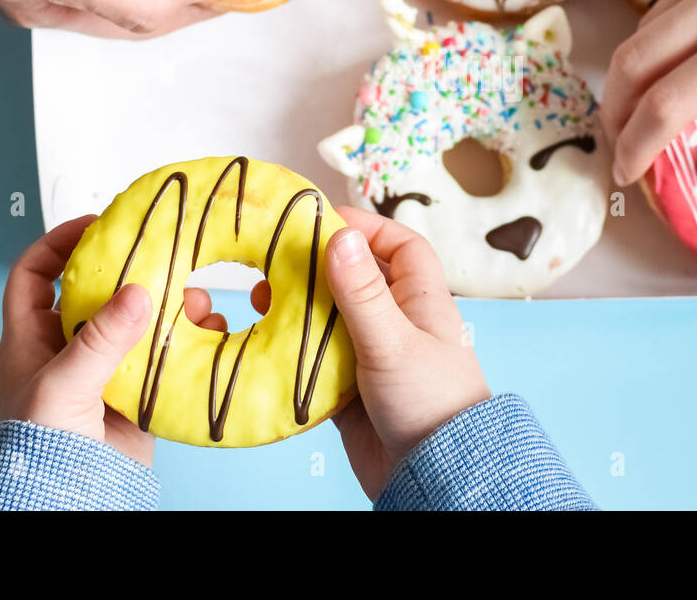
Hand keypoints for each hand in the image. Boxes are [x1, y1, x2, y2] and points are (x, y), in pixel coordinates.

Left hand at [0, 215, 234, 466]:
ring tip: (193, 296)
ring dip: (166, 304)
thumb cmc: (41, 448)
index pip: (32, 275)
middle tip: (159, 250)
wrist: (70, 501)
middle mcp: (67, 349)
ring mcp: (103, 370)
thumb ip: (100, 339)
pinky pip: (164, 355)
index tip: (92, 224)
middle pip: (96, 291)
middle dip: (129, 270)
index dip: (55, 244)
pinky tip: (206, 328)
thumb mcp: (62, 385)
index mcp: (31, 340)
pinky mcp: (136, 392)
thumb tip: (137, 292)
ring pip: (136, 321)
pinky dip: (188, 339)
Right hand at [177, 207, 488, 498]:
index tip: (323, 219)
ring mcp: (372, 356)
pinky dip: (293, 350)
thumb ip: (363, 293)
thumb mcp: (393, 342)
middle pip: (356, 279)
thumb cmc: (431, 403)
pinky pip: (316, 359)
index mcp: (420, 301)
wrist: (434, 477)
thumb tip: (339, 236)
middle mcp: (397, 323)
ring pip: (331, 319)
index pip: (399, 246)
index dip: (366, 227)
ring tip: (261, 296)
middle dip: (319, 266)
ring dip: (299, 307)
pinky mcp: (349, 389)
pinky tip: (265, 339)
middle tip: (276, 257)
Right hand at [602, 0, 696, 185]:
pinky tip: (682, 58)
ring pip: (646, 27)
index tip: (625, 177)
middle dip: (614, 113)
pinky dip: (659, 38)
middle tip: (623, 147)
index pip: (668, 103)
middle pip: (633, 62)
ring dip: (630, 76)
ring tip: (644, 111)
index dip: (637, 147)